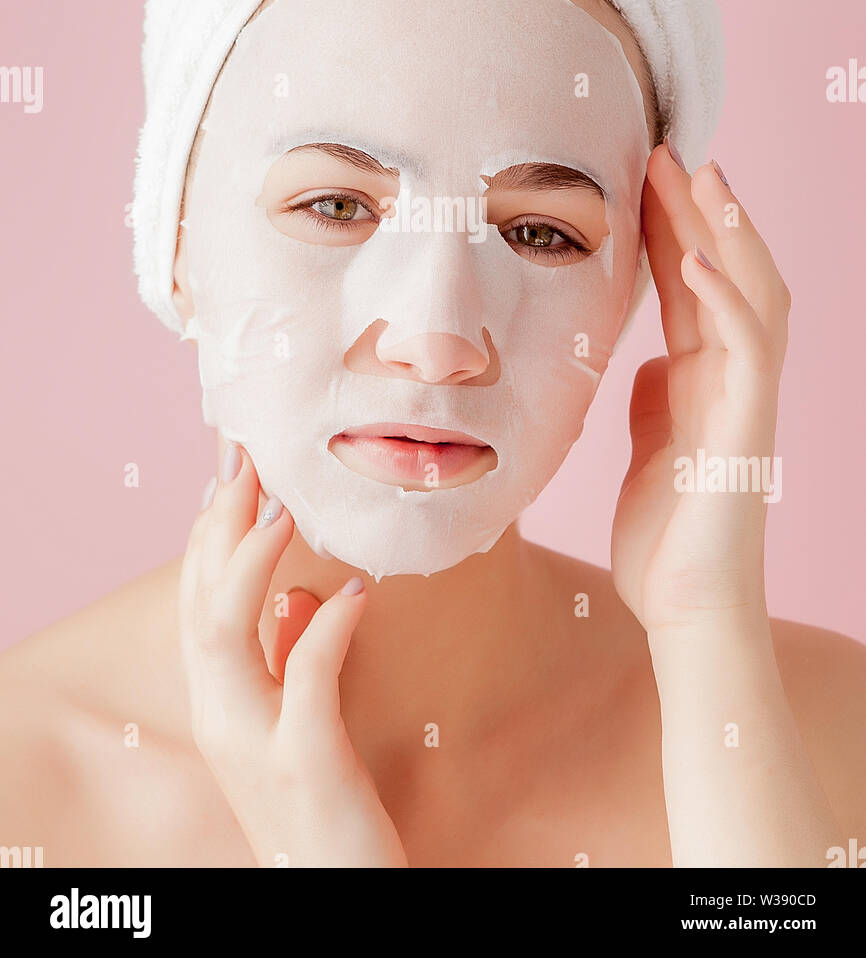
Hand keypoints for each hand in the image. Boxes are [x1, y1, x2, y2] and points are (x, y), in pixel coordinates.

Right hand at [178, 443, 407, 867]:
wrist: (336, 898)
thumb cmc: (324, 808)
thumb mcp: (299, 723)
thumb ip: (288, 661)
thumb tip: (298, 595)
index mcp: (219, 699)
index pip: (197, 598)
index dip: (209, 530)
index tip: (232, 468)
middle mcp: (220, 715)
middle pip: (198, 601)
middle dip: (218, 523)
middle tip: (246, 454)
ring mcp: (253, 741)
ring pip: (222, 633)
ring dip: (250, 563)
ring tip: (282, 505)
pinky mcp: (302, 764)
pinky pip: (305, 681)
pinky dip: (327, 629)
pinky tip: (355, 592)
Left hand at [611, 143, 790, 632]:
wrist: (686, 604)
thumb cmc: (667, 529)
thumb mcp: (650, 441)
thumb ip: (656, 392)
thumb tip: (649, 358)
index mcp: (703, 374)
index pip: (689, 282)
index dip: (670, 227)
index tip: (640, 173)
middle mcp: (731, 375)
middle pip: (725, 272)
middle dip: (697, 211)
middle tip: (665, 151)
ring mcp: (746, 397)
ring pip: (753, 294)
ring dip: (728, 234)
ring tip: (701, 177)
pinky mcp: (747, 427)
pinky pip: (746, 350)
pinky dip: (726, 301)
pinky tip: (700, 262)